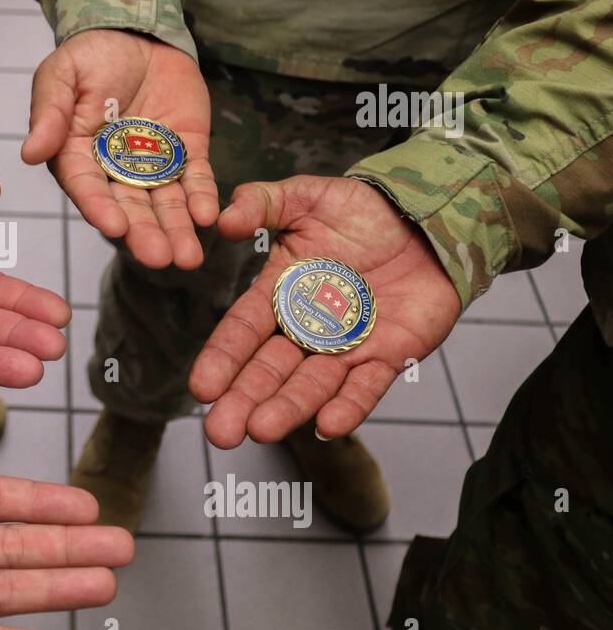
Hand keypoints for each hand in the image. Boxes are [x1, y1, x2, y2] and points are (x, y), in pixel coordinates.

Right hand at [26, 30, 216, 268]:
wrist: (135, 31)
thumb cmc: (91, 55)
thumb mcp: (62, 75)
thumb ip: (50, 114)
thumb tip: (29, 153)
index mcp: (77, 157)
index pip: (87, 187)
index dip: (100, 208)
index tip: (115, 227)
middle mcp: (114, 169)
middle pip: (129, 207)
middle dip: (145, 233)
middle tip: (160, 258)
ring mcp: (152, 163)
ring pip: (164, 203)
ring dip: (176, 229)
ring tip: (189, 257)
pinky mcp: (186, 152)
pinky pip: (196, 179)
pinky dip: (203, 198)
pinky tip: (209, 217)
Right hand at [188, 176, 460, 447]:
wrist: (427, 218)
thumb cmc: (362, 209)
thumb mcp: (307, 196)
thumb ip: (263, 203)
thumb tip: (222, 219)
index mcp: (279, 292)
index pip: (244, 330)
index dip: (224, 358)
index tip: (202, 388)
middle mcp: (307, 326)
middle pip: (270, 369)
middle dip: (245, 399)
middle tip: (221, 433)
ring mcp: (347, 346)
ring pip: (313, 383)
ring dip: (288, 407)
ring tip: (263, 430)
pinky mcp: (390, 355)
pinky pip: (367, 386)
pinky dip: (349, 407)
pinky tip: (328, 426)